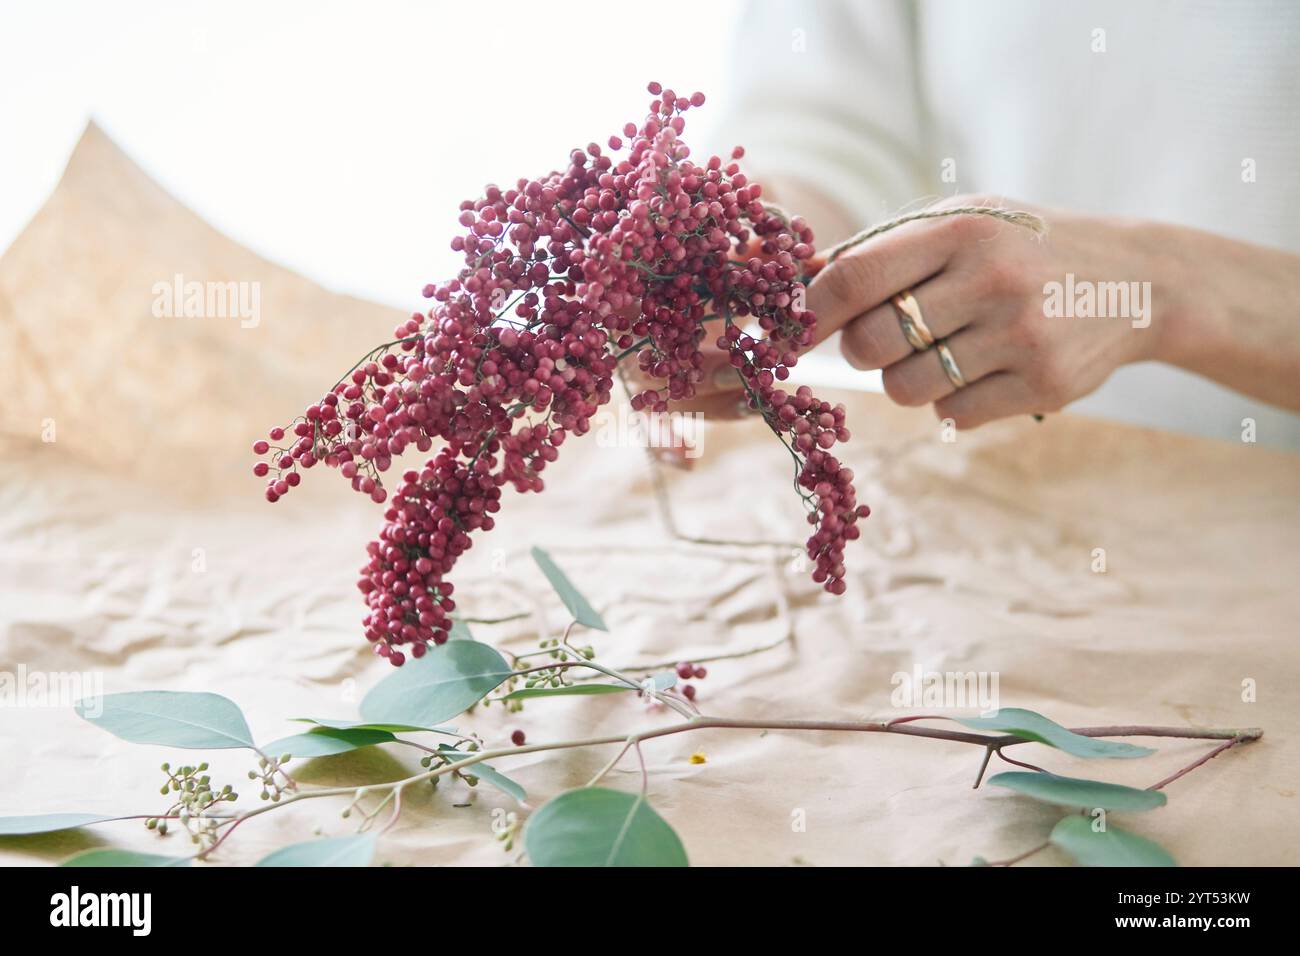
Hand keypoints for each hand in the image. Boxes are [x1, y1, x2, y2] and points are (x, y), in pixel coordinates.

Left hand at [632, 194, 1299, 425]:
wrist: (1136, 279)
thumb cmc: (1019, 246)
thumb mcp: (958, 222)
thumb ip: (879, 251)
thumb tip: (786, 283)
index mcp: (961, 229)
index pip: (852, 277)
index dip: (806, 312)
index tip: (785, 331)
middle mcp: (992, 280)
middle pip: (871, 345)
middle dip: (860, 350)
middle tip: (884, 336)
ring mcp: (1022, 337)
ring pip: (906, 391)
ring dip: (905, 380)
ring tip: (943, 350)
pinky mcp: (1044, 387)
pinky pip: (953, 417)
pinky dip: (952, 403)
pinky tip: (985, 370)